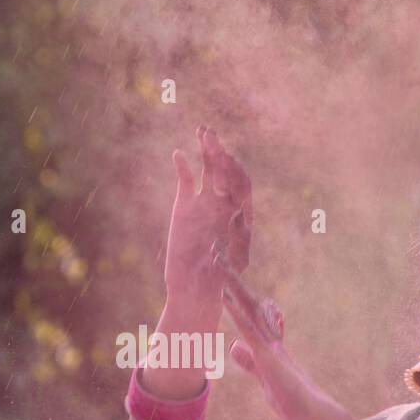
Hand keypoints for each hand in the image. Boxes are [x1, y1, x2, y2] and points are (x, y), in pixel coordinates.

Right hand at [165, 125, 252, 320]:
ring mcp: (205, 203)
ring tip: (202, 131)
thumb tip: (237, 218)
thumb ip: (234, 238)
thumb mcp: (229, 262)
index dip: (234, 171)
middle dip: (219, 153)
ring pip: (208, 172)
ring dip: (206, 151)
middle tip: (212, 135)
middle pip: (225, 173)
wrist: (192, 289)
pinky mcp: (185, 207)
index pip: (241, 187)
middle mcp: (224, 205)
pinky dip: (183, 168)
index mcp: (239, 215)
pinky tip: (178, 155)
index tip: (228, 160)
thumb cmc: (214, 283)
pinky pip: (186, 182)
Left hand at [221, 266, 342, 419]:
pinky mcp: (269, 356)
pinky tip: (227, 298)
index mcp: (265, 343)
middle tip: (216, 256)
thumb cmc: (292, 400)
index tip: (220, 277)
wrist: (314, 413)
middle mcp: (268, 338)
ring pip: (248, 309)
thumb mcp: (263, 378)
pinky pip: (251, 329)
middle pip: (247, 304)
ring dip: (233, 287)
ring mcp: (269, 345)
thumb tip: (234, 346)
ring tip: (219, 264)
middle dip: (230, 282)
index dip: (232, 296)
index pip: (245, 315)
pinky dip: (239, 313)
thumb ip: (249, 362)